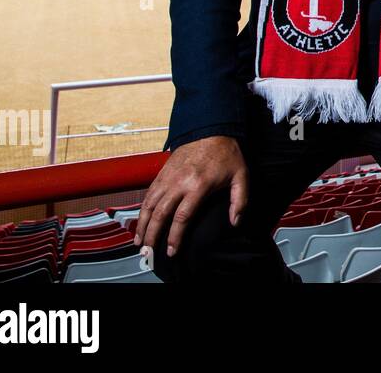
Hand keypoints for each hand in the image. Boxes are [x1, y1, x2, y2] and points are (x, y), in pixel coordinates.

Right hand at [135, 136, 247, 258]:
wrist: (210, 129)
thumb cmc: (226, 154)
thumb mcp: (241, 175)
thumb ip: (239, 200)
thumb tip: (234, 222)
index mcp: (198, 185)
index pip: (182, 217)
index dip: (175, 236)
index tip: (172, 250)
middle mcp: (179, 182)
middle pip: (160, 213)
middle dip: (153, 235)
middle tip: (148, 252)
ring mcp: (168, 177)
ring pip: (149, 205)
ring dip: (143, 225)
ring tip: (139, 242)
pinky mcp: (162, 173)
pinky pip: (148, 194)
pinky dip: (142, 210)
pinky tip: (141, 221)